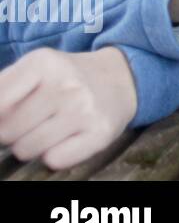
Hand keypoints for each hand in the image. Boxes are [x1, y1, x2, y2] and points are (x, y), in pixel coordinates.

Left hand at [0, 46, 137, 169]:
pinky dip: (54, 155)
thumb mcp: (34, 68)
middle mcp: (66, 84)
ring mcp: (86, 109)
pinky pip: (54, 160)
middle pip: (7, 130)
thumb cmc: (66, 78)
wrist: (122, 78)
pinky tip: (66, 139)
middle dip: (12, 132)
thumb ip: (3, 89)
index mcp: (43, 62)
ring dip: (30, 146)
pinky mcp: (101, 133)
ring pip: (27, 149)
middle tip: (31, 120)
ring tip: (47, 130)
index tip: (7, 113)